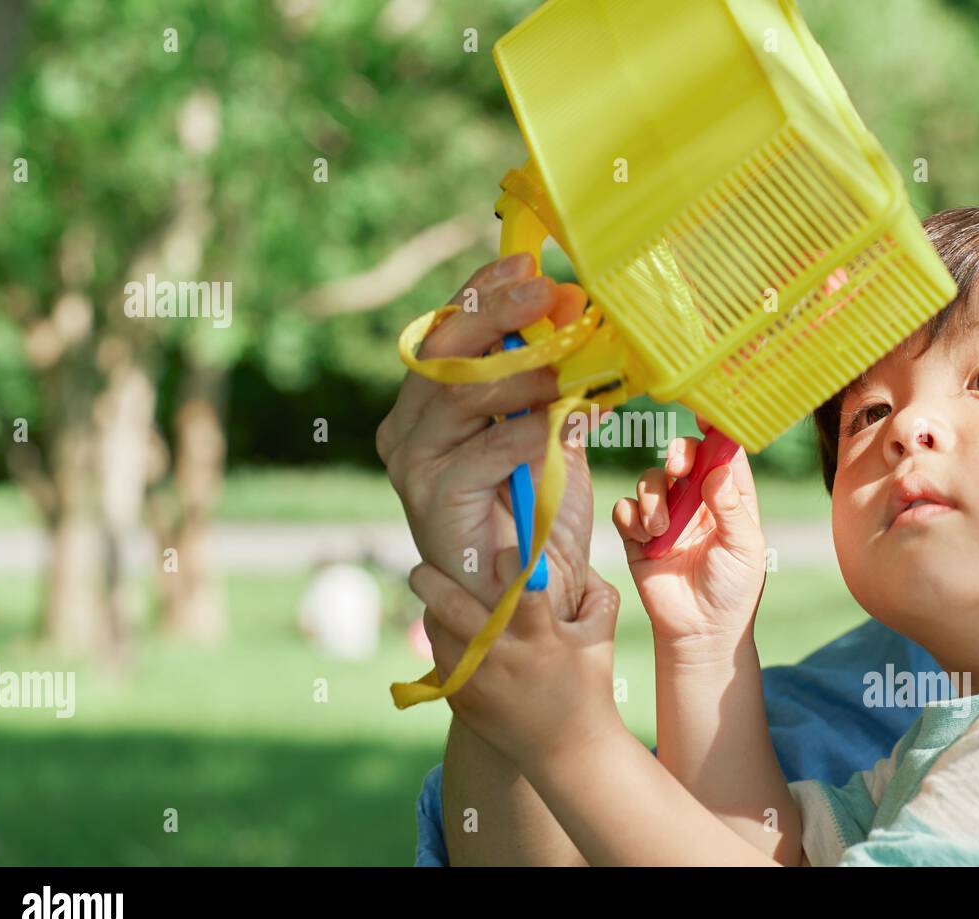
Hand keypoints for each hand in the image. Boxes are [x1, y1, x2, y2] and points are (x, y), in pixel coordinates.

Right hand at [377, 253, 593, 621]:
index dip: (483, 291)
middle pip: (444, 352)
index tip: (527, 261)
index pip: (445, 332)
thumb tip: (573, 318)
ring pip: (461, 395)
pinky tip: (568, 421)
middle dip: (498, 314)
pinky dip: (534, 431)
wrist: (526, 597)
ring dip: (523, 371)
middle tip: (549, 291)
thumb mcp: (547, 433)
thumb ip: (548, 384)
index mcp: (425, 406)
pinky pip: (487, 450)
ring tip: (571, 358)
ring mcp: (413, 464)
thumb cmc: (536, 513)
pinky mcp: (433, 498)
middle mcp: (406, 430)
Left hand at [408, 547, 624, 769]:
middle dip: (432, 580)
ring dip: (434, 609)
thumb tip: (569, 552)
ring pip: (437, 632)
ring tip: (437, 595)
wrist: (569, 750)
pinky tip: (451, 630)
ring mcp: (478, 684)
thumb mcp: (601, 635)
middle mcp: (505, 661)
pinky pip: (438, 659)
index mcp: (542, 640)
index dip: (510, 561)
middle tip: (422, 566)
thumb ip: (594, 590)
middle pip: (454, 608)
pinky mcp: (462, 701)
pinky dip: (441, 639)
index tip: (504, 552)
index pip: (520, 589)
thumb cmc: (589, 684)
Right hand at [612, 418, 766, 654]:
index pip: (723, 455)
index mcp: (729, 498)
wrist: (700, 631)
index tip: (705, 413)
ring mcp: (666, 516)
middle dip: (676, 455)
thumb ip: (731, 507)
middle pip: (682, 457)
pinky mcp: (638, 535)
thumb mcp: (744, 547)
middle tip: (677, 469)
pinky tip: (644, 539)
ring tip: (660, 529)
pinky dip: (630, 517)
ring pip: (650, 480)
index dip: (716, 432)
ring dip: (652, 498)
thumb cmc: (733, 590)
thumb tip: (717, 470)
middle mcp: (697, 500)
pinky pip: (624, 509)